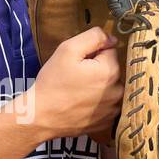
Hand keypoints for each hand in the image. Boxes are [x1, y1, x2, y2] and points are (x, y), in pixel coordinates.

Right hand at [28, 27, 123, 142]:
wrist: (40, 117)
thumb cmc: (52, 83)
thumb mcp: (67, 50)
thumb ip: (93, 37)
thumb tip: (112, 39)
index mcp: (110, 71)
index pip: (110, 50)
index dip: (92, 53)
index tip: (78, 63)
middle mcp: (117, 91)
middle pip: (112, 70)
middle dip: (96, 70)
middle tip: (75, 78)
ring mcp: (113, 109)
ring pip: (110, 88)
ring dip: (98, 87)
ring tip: (78, 92)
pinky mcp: (107, 122)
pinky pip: (107, 105)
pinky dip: (97, 104)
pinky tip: (82, 104)